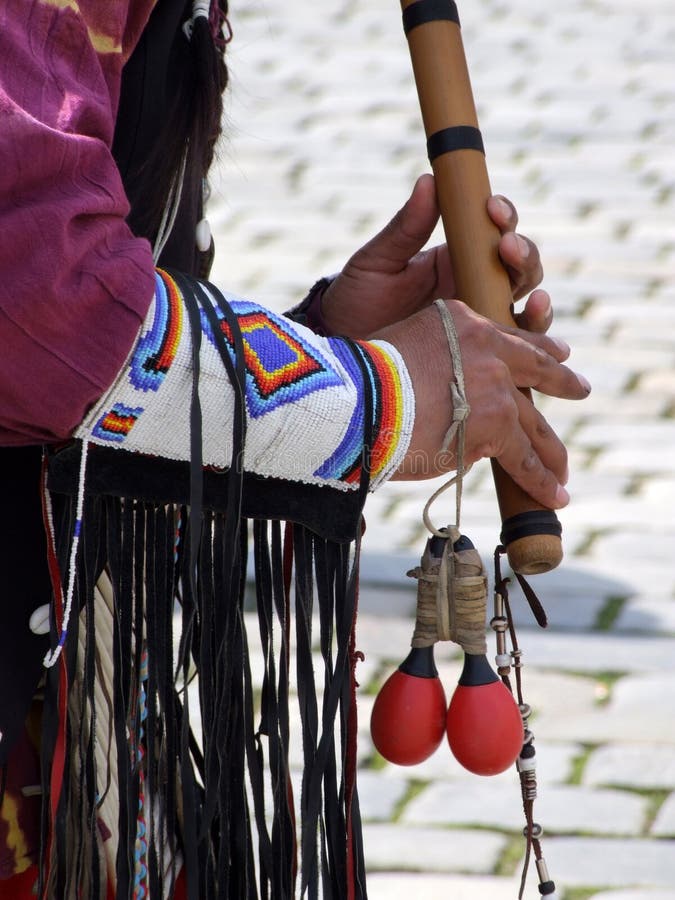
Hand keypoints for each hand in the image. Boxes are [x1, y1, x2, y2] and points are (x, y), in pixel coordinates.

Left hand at [320, 174, 547, 337]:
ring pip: (528, 306)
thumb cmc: (357, 301)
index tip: (491, 208)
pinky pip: (518, 350)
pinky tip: (535, 335)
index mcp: (457, 257)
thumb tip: (428, 181)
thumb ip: (405, 228)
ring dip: (538, 300)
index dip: (503, 215)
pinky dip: (534, 339)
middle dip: (522, 254)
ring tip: (535, 298)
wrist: (346, 351)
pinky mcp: (482, 357)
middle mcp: (476, 286)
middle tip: (506, 247)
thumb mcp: (377, 262)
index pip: (494, 229)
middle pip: (521, 266)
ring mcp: (482, 321)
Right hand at [371, 301, 590, 508]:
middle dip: (560, 382)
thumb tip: (446, 398)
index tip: (553, 352)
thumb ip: (434, 362)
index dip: (532, 349)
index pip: (506, 339)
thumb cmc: (363, 378)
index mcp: (462, 323)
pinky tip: (554, 495)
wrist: (359, 397)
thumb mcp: (403, 344)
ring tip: (562, 471)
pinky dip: (540, 480)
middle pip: (534, 371)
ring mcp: (495, 387)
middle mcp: (487, 349)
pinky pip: (524, 458)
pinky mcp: (495, 427)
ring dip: (551, 451)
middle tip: (580, 388)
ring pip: (533, 423)